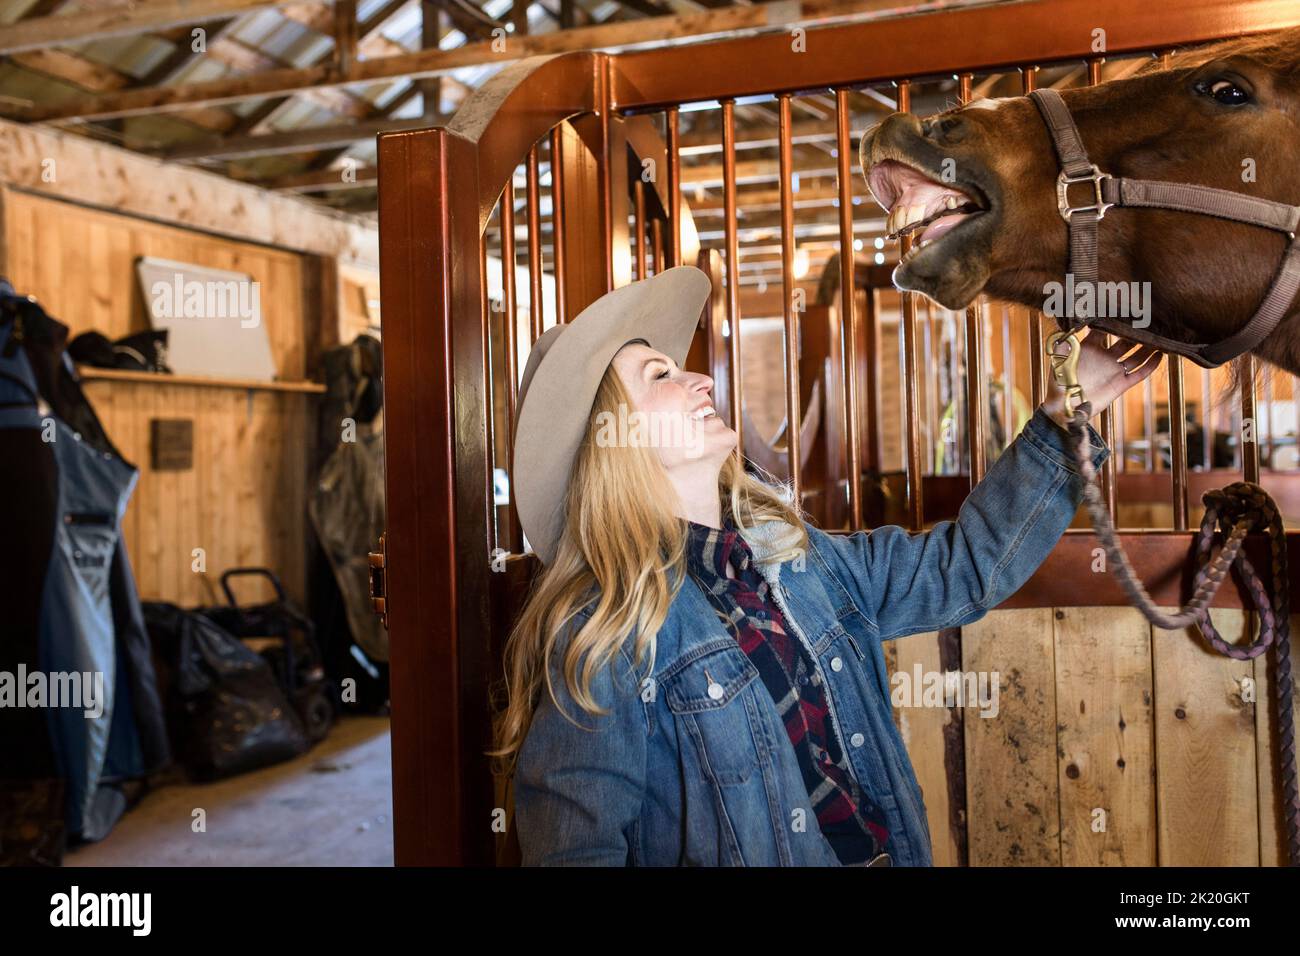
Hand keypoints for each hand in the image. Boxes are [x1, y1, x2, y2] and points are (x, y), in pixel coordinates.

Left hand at [1041, 331, 1162, 430]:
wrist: (1064, 407)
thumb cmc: (1059, 383)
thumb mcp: (1059, 359)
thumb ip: (1065, 342)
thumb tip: (1068, 325)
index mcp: (1090, 349)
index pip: (1104, 330)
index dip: (1113, 322)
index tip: (1124, 309)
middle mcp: (1105, 357)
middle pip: (1125, 341)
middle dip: (1136, 332)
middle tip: (1149, 320)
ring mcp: (1114, 371)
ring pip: (1136, 356)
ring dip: (1148, 347)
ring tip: (1161, 336)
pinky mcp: (1121, 384)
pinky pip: (1139, 374)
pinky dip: (1150, 365)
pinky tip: (1160, 355)